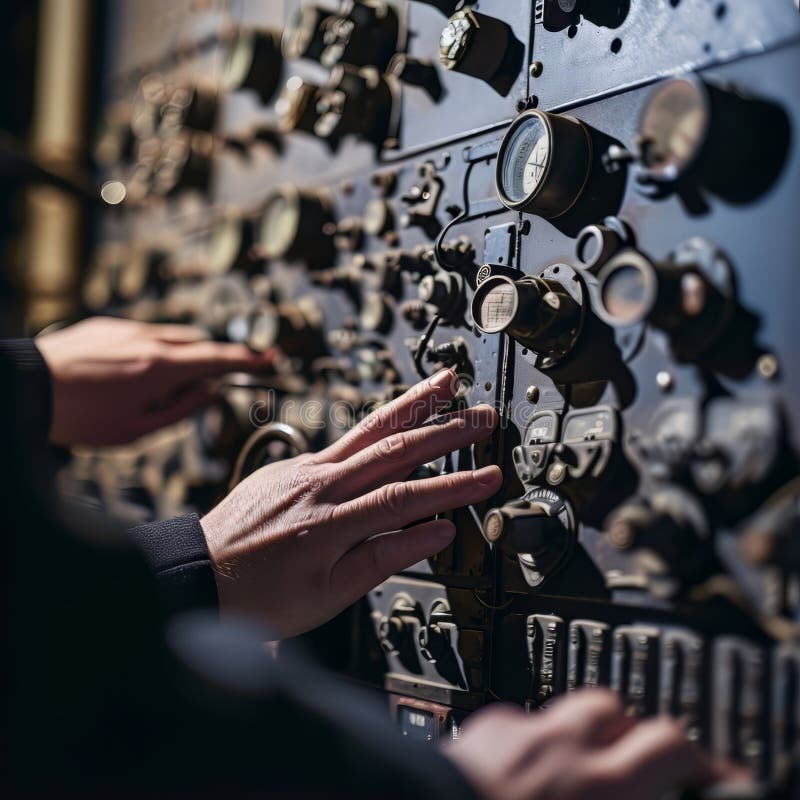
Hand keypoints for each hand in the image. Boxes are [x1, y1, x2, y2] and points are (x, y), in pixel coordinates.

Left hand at [36, 316, 272, 446]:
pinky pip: (143, 333)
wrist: (26, 388)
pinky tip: (126, 375)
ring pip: (170, 336)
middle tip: (197, 390)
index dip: (248, 359)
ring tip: (151, 388)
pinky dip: (151, 350)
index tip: (270, 358)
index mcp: (162, 367)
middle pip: (197, 343)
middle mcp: (149, 339)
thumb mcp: (137, 430)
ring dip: (177, 357)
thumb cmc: (80, 417)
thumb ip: (181, 411)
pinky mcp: (106, 325)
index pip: (218, 358)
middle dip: (207, 362)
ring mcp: (127, 328)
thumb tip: (208, 395)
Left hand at [200, 368, 501, 637]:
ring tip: (444, 382)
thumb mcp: (328, 594)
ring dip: (411, 405)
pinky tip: (394, 417)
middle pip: (393, 448)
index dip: (454, 486)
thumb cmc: (260, 596)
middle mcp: (319, 485)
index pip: (407, 496)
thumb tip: (435, 532)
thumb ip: (385, 557)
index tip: (489, 475)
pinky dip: (374, 425)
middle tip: (483, 416)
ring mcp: (302, 469)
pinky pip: (341, 440)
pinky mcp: (289, 465)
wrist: (198, 576)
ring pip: (367, 429)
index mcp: (331, 523)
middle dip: (445, 430)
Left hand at [445, 690, 751, 799]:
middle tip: (636, 763)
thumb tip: (637, 792)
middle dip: (636, 734)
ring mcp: (525, 732)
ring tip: (581, 757)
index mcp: (603, 790)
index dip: (703, 760)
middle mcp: (567, 750)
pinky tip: (522, 764)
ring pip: (574, 706)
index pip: (675, 750)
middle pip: (623, 713)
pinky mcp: (487, 726)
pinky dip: (534, 737)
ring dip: (586, 728)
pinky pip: (525, 718)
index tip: (712, 771)